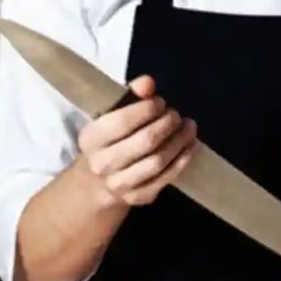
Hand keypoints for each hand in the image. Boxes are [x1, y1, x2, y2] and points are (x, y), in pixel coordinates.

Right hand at [76, 75, 197, 206]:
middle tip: (175, 115)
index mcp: (91, 139)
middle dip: (167, 124)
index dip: (147, 109)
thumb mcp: (111, 115)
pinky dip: (182, 160)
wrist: (96, 183)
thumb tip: (148, 82)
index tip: (160, 102)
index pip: (122, 122)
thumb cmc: (108, 140)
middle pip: (145, 142)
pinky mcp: (139, 197)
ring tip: (188, 127)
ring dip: (179, 141)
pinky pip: (166, 178)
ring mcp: (120, 184)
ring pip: (158, 161)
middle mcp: (102, 164)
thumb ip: (129, 95)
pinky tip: (190, 145)